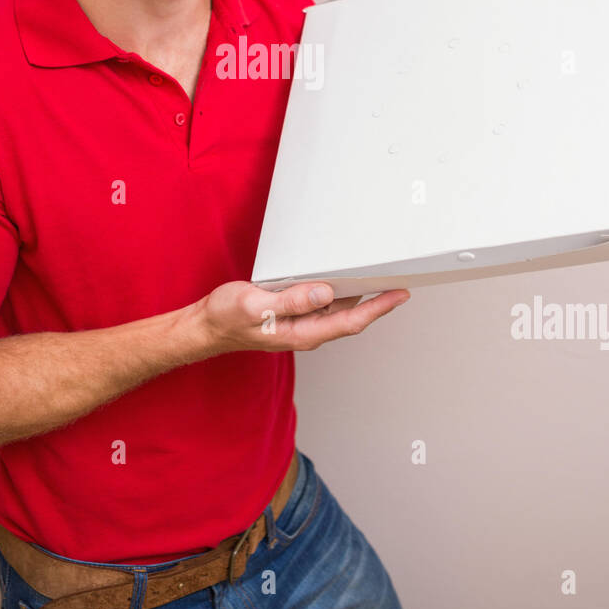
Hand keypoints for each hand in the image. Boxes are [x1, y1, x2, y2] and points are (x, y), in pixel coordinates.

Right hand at [189, 279, 410, 356]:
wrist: (207, 325)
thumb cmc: (226, 318)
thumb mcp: (255, 305)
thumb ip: (290, 301)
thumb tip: (324, 293)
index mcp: (302, 332)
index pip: (350, 320)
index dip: (379, 308)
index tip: (400, 293)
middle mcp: (307, 330)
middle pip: (352, 315)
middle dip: (379, 300)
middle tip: (401, 280)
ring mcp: (301, 323)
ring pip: (340, 308)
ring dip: (362, 294)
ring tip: (383, 276)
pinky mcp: (294, 313)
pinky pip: (324, 302)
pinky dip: (341, 290)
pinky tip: (346, 277)